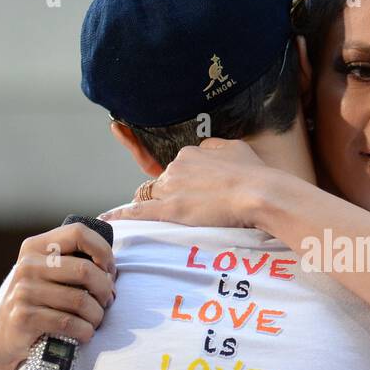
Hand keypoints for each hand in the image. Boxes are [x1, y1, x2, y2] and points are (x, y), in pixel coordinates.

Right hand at [0, 221, 116, 365]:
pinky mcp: (24, 317)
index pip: (79, 233)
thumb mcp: (48, 272)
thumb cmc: (40, 301)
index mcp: (35, 247)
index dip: (103, 250)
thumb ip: (73, 261)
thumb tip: (110, 268)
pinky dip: (85, 331)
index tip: (109, 271)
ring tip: (96, 319)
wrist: (5, 335)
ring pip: (81, 300)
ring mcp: (24, 291)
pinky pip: (69, 323)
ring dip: (97, 315)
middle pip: (85, 270)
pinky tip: (86, 333)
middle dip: (106, 289)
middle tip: (108, 301)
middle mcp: (27, 265)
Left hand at [99, 138, 270, 227]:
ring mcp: (171, 189)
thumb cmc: (255, 174)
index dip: (183, 183)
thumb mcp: (236, 148)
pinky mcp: (170, 210)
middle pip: (163, 184)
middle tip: (195, 210)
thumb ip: (215, 148)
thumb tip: (205, 149)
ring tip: (172, 220)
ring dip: (157, 207)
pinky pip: (139, 212)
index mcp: (191, 153)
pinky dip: (122, 216)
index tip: (194, 192)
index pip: (177, 169)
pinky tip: (108, 221)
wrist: (261, 194)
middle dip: (172, 196)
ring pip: (152, 198)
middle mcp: (176, 167)